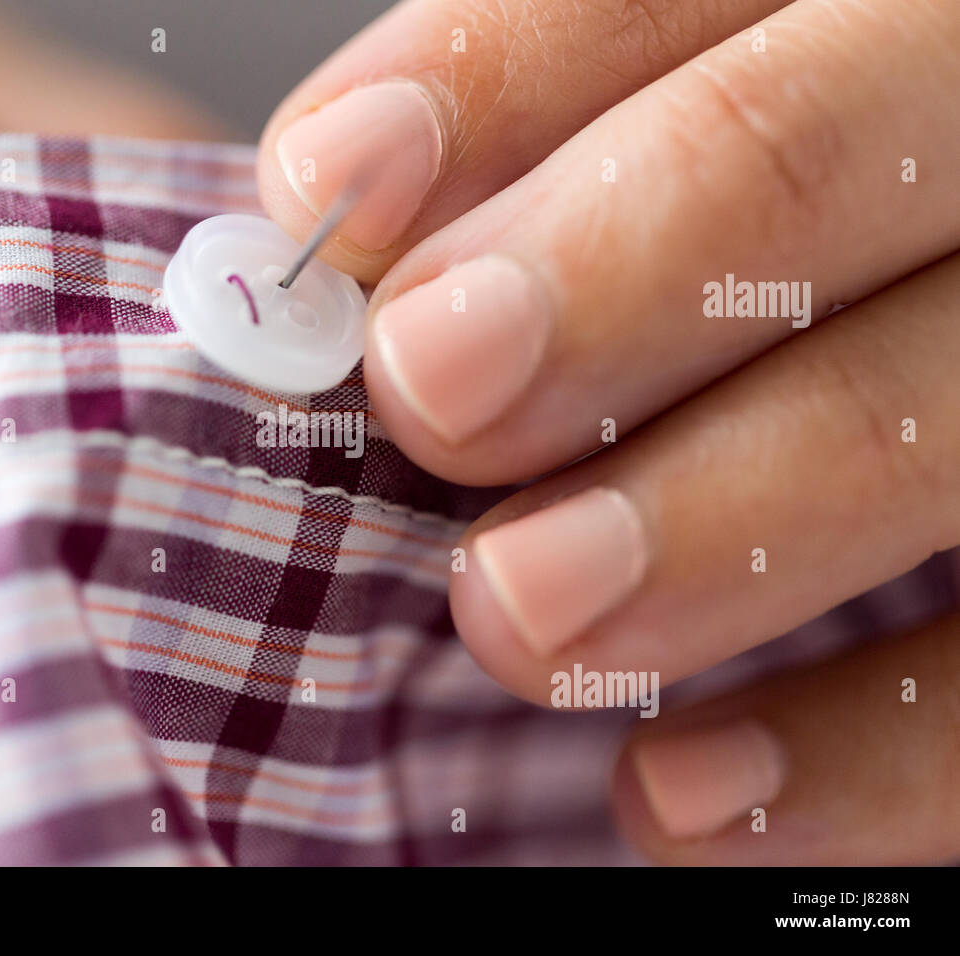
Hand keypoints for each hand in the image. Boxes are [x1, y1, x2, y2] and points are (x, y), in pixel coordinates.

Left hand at [257, 0, 959, 862]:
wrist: (880, 347)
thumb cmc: (700, 299)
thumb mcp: (625, 175)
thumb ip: (525, 169)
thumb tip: (333, 208)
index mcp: (854, 19)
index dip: (497, 78)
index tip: (330, 195)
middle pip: (839, 143)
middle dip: (621, 270)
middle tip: (433, 392)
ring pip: (946, 411)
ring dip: (722, 520)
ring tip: (518, 616)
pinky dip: (862, 749)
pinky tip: (672, 795)